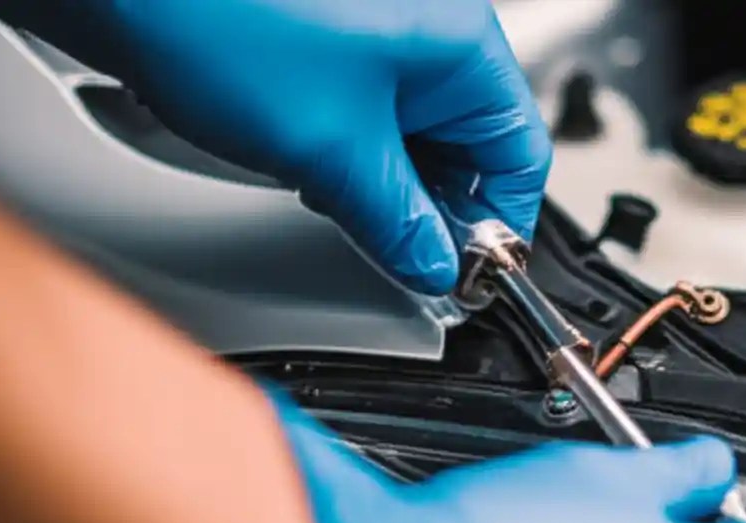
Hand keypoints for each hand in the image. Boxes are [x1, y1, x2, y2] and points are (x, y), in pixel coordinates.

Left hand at [77, 0, 551, 293]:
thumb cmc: (226, 20)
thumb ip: (399, 225)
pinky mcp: (329, 47)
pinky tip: (324, 181)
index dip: (500, 224)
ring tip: (356, 216)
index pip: (520, 154)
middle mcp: (428, 32)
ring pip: (415, 137)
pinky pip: (370, 118)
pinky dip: (357, 160)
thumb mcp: (334, 154)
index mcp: (460, 44)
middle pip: (470, 147)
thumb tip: (435, 266)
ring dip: (394, 189)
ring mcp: (377, 37)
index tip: (472, 273)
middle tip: (410, 260)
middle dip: (441, 210)